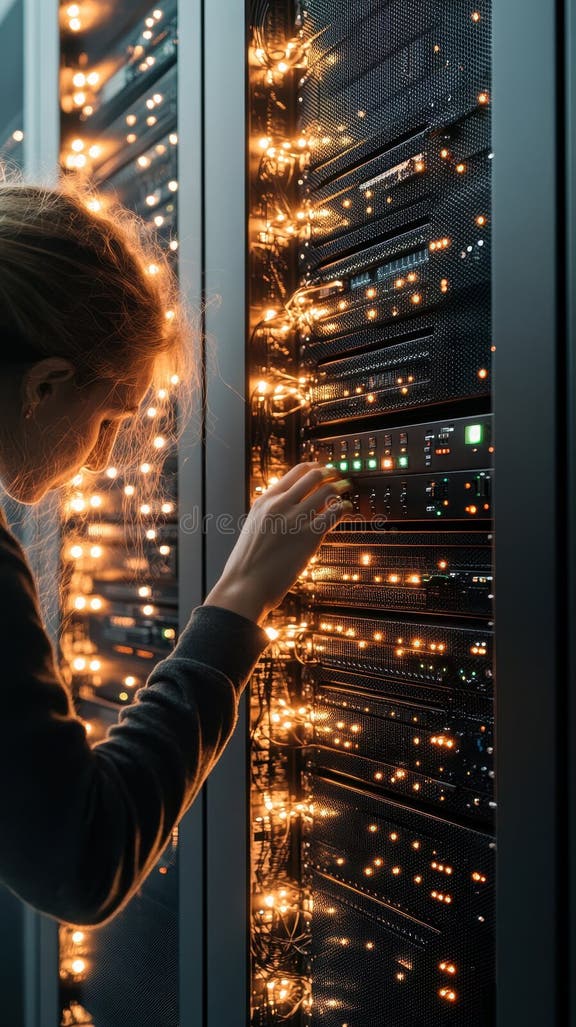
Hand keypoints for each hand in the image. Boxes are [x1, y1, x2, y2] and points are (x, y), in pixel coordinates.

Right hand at [203, 462, 352, 624]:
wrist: (244, 586)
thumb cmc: (248, 564)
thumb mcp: (255, 527)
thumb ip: (272, 513)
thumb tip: (292, 506)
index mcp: (265, 501)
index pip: (295, 472)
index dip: (314, 468)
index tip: (322, 469)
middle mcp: (280, 505)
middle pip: (314, 476)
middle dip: (330, 474)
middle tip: (338, 476)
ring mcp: (295, 519)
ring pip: (327, 491)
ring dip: (341, 488)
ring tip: (346, 490)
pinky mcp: (309, 536)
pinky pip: (334, 513)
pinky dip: (344, 507)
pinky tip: (346, 509)